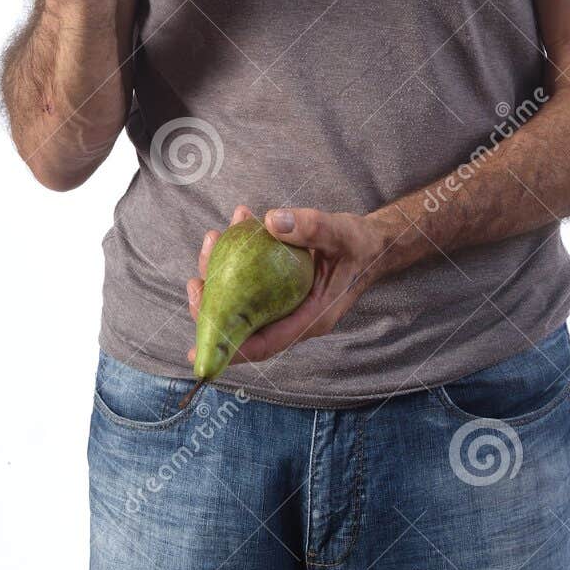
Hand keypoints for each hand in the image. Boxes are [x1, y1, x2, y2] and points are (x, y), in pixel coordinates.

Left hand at [186, 202, 387, 365]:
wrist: (371, 244)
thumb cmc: (360, 245)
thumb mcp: (342, 234)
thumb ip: (312, 228)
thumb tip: (272, 221)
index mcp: (310, 318)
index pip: (264, 344)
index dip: (230, 349)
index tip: (199, 349)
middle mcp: (293, 316)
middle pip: (245, 322)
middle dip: (214, 304)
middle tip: (197, 280)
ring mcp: (284, 302)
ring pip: (243, 298)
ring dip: (222, 272)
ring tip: (214, 238)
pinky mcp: (279, 286)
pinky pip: (250, 280)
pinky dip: (237, 257)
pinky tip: (235, 228)